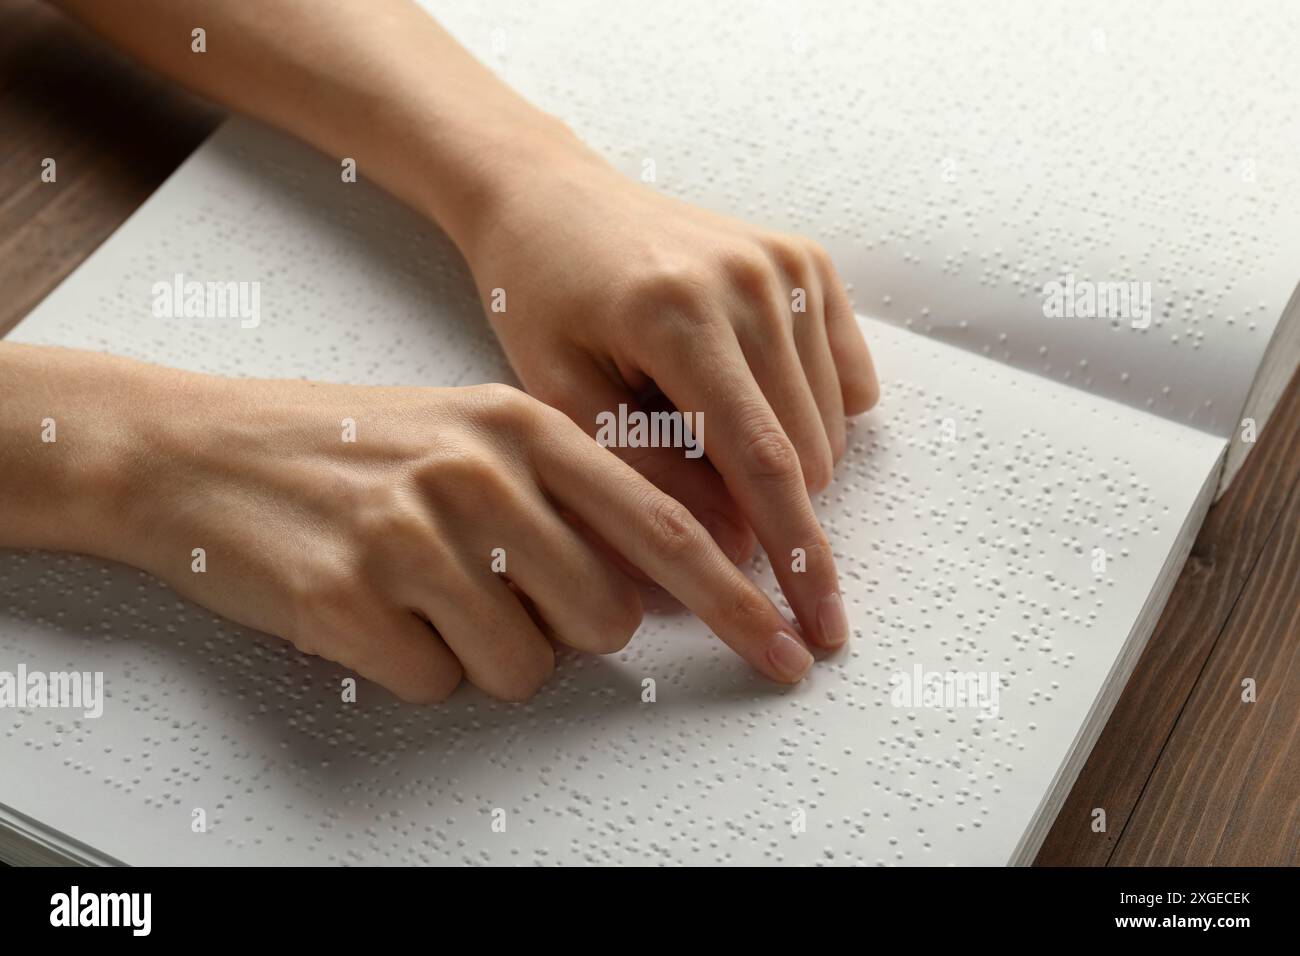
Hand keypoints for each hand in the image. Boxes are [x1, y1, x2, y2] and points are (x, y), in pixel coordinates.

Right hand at [93, 369, 815, 701]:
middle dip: (568, 626)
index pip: (669, 528)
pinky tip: (373, 608)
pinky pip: (441, 684)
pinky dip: (416, 664)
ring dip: (487, 649)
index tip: (791, 648)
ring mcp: (416, 534)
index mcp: (526, 426)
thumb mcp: (474, 431)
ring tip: (424, 589)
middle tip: (496, 586)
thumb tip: (658, 582)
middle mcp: (482, 473)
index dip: (741, 600)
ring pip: (527, 665)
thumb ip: (571, 493)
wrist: (202, 450)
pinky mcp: (352, 597)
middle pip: (605, 620)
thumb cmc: (353, 445)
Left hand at [464, 144, 879, 650]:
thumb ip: (646, 476)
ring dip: (780, 457)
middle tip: (685, 473)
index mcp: (679, 315)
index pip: (763, 464)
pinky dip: (808, 411)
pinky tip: (743, 391)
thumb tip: (735, 552)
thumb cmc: (540, 296)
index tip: (821, 629)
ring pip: (831, 424)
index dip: (798, 558)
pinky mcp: (808, 262)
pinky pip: (846, 377)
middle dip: (767, 505)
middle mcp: (752, 282)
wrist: (551, 198)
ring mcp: (789, 266)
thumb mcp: (559, 394)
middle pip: (806, 453)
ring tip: (695, 416)